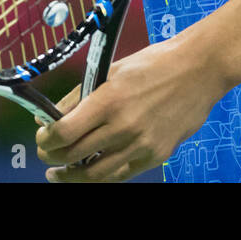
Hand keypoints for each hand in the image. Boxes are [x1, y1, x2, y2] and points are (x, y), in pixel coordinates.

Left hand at [33, 33, 226, 182]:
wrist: (199, 69)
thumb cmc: (154, 63)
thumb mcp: (111, 70)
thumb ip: (79, 95)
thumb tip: (50, 118)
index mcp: (108, 99)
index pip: (64, 131)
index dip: (46, 141)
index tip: (41, 139)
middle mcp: (123, 126)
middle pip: (74, 155)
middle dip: (53, 159)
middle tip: (46, 156)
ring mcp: (141, 144)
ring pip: (95, 174)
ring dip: (73, 176)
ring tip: (61, 174)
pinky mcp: (156, 155)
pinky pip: (121, 174)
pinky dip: (101, 176)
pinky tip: (91, 171)